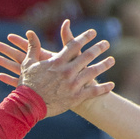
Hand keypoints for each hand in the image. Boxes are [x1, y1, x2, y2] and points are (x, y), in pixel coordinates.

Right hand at [0, 20, 114, 116]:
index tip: (93, 32)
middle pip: (87, 56)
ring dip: (104, 65)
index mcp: (58, 61)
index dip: (85, 37)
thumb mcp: (28, 63)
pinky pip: (93, 92)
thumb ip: (33, 47)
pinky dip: (103, 88)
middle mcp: (68, 71)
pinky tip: (111, 85)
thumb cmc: (27, 84)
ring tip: (112, 60)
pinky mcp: (76, 97)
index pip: (74, 45)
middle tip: (106, 43)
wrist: (29, 106)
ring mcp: (73, 84)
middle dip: (98, 48)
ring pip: (93, 72)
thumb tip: (30, 32)